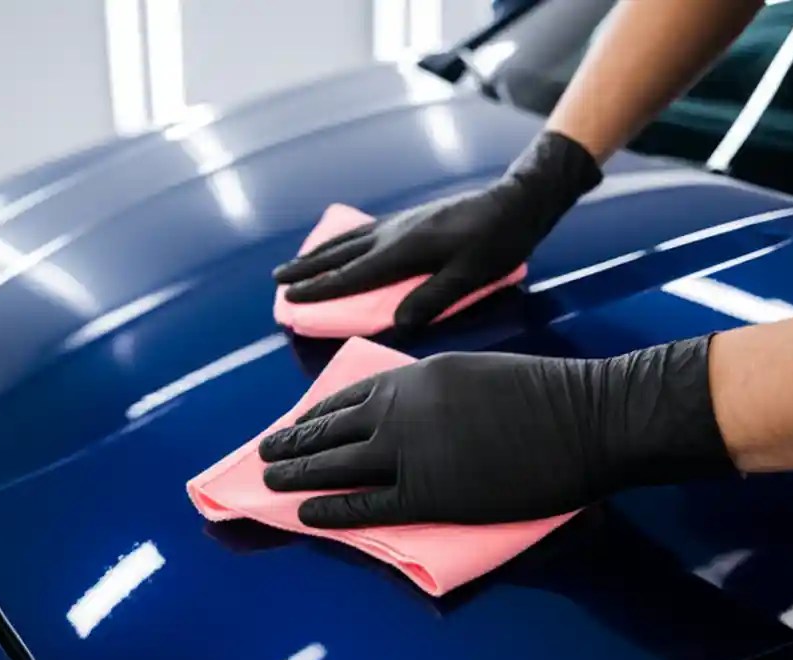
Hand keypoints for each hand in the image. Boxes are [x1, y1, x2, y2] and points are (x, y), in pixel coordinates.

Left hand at [258, 337, 731, 527]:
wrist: (584, 418)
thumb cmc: (544, 394)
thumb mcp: (473, 372)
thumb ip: (430, 391)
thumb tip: (404, 409)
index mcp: (413, 377)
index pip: (347, 396)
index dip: (315, 414)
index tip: (295, 424)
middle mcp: (400, 410)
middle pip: (330, 429)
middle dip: (292, 443)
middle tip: (263, 454)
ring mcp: (411, 453)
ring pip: (335, 465)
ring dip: (296, 474)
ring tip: (267, 482)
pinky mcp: (428, 495)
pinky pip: (364, 505)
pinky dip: (329, 510)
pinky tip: (305, 514)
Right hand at [273, 131, 601, 328]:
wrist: (515, 201)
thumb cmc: (497, 241)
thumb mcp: (471, 275)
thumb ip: (434, 299)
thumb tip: (399, 325)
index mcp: (404, 250)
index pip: (352, 276)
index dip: (319, 290)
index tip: (290, 299)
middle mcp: (393, 234)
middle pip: (339, 254)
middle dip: (307, 269)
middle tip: (277, 281)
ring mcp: (399, 223)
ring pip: (347, 239)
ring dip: (318, 253)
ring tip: (294, 263)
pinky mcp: (408, 219)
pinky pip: (361, 230)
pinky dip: (340, 240)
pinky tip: (337, 244)